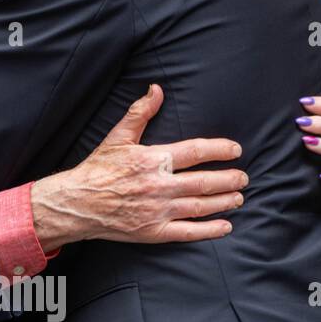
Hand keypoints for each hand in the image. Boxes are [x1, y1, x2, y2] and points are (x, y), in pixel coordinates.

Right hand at [30, 84, 246, 250]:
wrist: (76, 203)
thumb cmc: (97, 169)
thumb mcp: (117, 137)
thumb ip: (140, 113)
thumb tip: (156, 89)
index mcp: (152, 159)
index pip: (196, 151)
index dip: (220, 149)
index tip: (235, 150)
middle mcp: (158, 185)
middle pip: (205, 181)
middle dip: (230, 179)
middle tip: (244, 177)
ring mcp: (157, 211)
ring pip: (201, 206)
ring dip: (225, 201)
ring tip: (239, 197)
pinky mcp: (153, 232)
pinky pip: (189, 232)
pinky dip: (210, 230)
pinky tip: (226, 226)